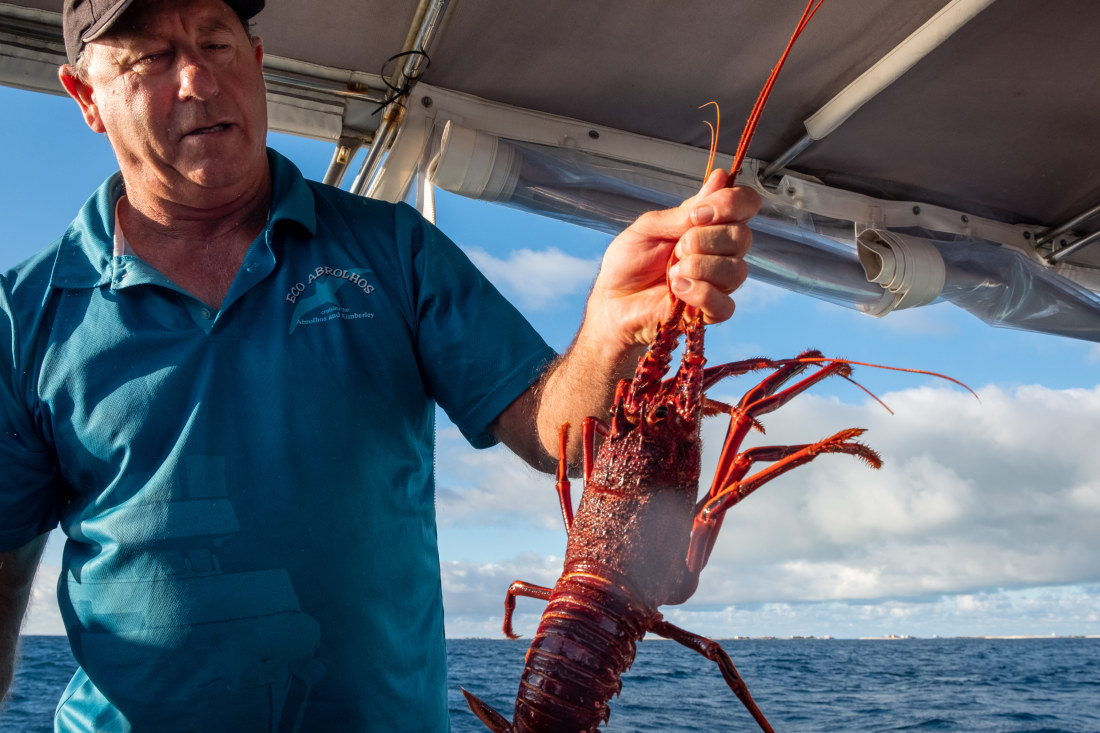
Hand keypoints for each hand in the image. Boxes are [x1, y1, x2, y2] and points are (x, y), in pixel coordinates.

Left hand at [584, 168, 761, 350]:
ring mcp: (717, 283)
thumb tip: (720, 178)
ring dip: (699, 267)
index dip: (731, 203)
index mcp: (709, 225)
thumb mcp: (650, 227)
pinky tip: (678, 290)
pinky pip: (725, 304)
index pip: (745, 205)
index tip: (700, 213)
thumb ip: (685, 210)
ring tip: (671, 272)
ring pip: (736, 270)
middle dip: (705, 238)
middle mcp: (720, 252)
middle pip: (742, 237)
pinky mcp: (710, 312)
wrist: (612, 302)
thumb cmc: (628, 264)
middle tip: (677, 247)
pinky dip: (701, 293)